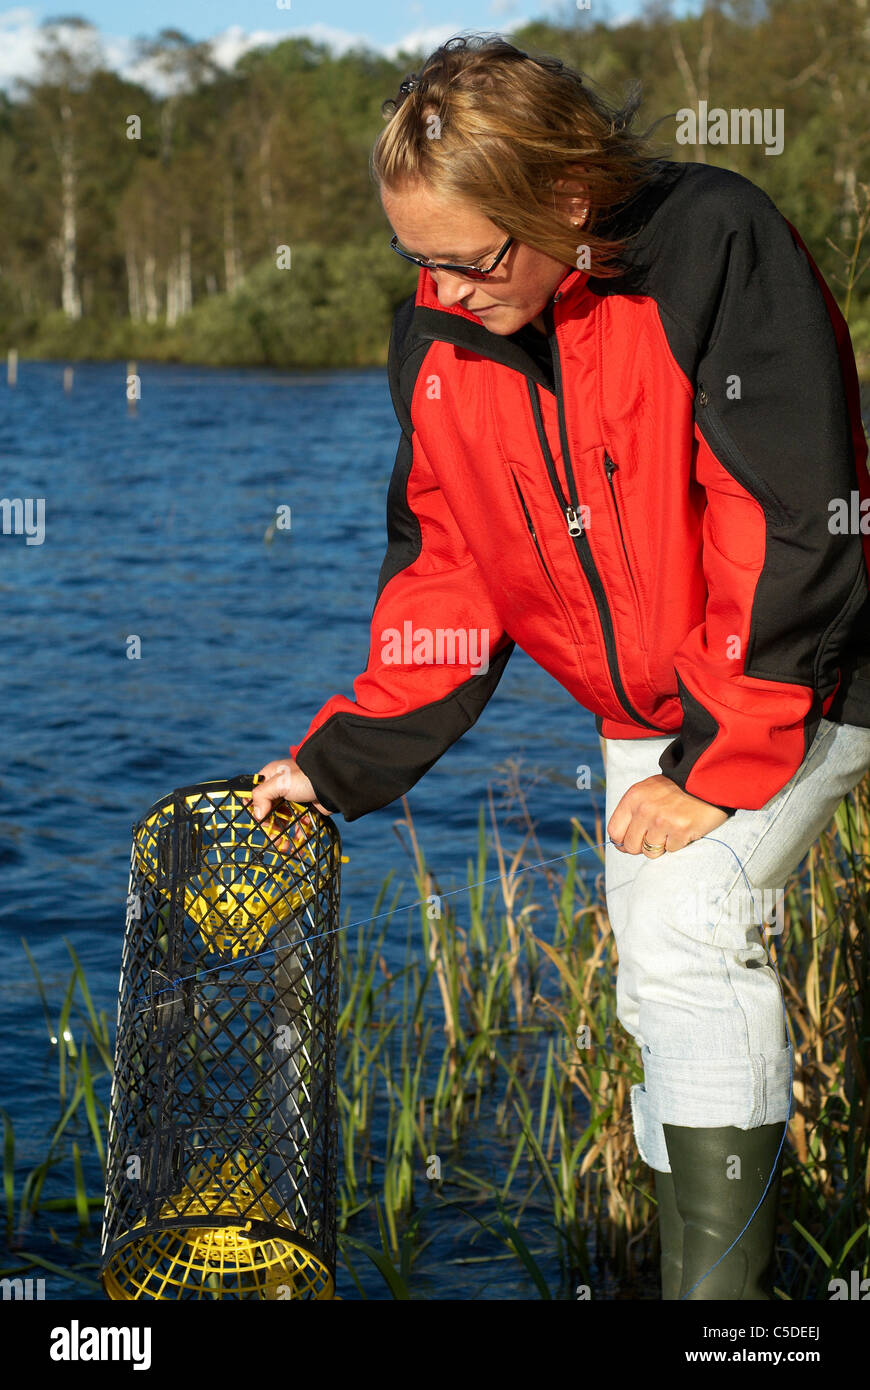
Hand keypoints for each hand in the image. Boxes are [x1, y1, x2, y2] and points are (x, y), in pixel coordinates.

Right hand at [245, 758, 332, 853]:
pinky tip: (296, 844)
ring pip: (283, 819)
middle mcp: (281, 787)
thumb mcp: (280, 783)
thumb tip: (258, 814)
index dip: (255, 807)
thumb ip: (263, 795)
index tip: (259, 819)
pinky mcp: (306, 808)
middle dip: (270, 826)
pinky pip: (298, 823)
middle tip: (273, 839)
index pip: (256, 793)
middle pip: (269, 810)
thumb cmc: (305, 778)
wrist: (333, 784)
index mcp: (272, 776)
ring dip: (282, 834)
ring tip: (284, 847)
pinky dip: (297, 834)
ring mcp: (294, 798)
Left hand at [607, 774, 729, 855]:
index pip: (614, 832)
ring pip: (650, 852)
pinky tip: (683, 828)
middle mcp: (644, 810)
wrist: (706, 779)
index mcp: (633, 798)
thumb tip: (620, 841)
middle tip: (655, 836)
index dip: (622, 841)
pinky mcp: (680, 830)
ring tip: (670, 830)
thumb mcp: (647, 791)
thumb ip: (633, 811)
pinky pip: (671, 850)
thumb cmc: (676, 788)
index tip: (632, 841)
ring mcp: (662, 821)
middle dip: (642, 845)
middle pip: (631, 846)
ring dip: (660, 845)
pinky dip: (677, 843)